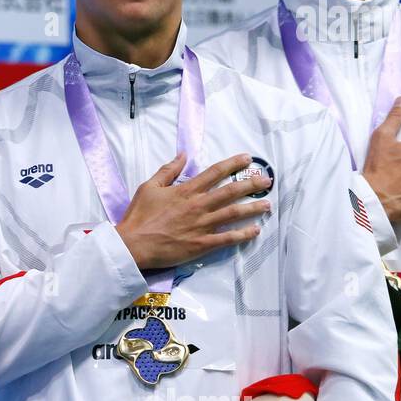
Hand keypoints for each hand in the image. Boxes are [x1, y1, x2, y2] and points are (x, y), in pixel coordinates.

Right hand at [116, 153, 270, 270]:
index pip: (214, 173)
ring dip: (253, 208)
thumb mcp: (149, 187)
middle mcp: (198, 205)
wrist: (133, 245)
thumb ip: (168, 171)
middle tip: (266, 180)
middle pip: (230, 191)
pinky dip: (243, 234)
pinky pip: (227, 238)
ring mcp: (202, 225)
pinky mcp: (202, 244)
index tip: (247, 158)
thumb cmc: (139, 216)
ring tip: (267, 204)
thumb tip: (183, 155)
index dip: (232, 164)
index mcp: (186, 191)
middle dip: (251, 184)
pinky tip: (255, 230)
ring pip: (233, 213)